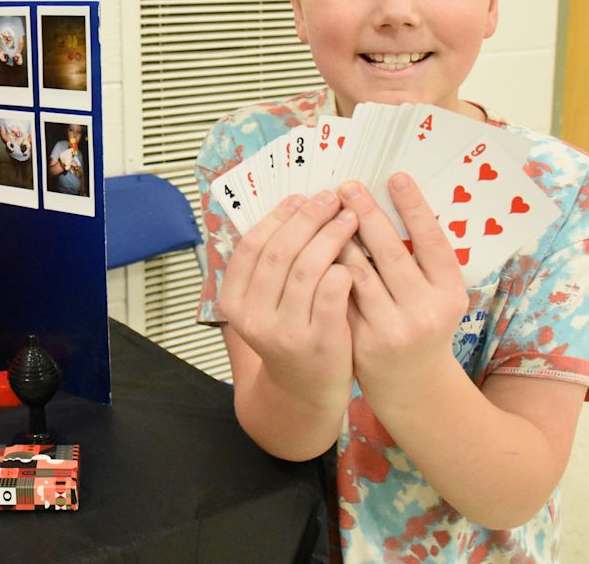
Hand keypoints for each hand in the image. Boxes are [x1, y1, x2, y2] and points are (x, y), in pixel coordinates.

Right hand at [218, 190, 357, 397]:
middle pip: (280, 253)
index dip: (277, 217)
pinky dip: (343, 269)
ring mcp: (286, 333)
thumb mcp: (265, 303)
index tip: (301, 197)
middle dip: (308, 219)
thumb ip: (270, 265)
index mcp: (234, 301)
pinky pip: (331, 293)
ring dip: (331, 236)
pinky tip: (354, 257)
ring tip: (350, 218)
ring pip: (308, 269)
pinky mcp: (320, 343)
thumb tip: (292, 206)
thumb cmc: (290, 335)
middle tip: (331, 198)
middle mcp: (254, 318)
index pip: (252, 246)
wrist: (304, 391)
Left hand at [337, 175, 466, 403]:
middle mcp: (425, 310)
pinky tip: (312, 244)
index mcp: (450, 292)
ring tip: (326, 207)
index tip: (395, 176)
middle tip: (348, 184)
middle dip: (367, 213)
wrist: (413, 384)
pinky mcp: (362, 341)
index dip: (414, 207)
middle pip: (391, 252)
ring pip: (357, 272)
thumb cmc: (423, 325)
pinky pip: (338, 295)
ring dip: (338, 236)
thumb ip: (421, 259)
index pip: (432, 240)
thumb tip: (392, 202)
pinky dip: (326, 268)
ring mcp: (392, 328)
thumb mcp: (437, 293)